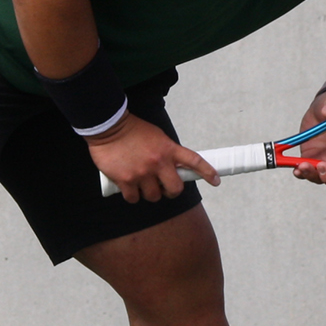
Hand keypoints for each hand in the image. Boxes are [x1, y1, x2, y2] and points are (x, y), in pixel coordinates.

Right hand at [87, 113, 217, 203]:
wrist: (109, 127)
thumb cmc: (132, 130)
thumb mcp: (157, 137)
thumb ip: (166, 152)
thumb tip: (172, 168)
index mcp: (169, 149)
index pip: (194, 161)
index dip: (208, 173)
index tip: (216, 181)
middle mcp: (158, 163)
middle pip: (174, 189)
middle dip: (170, 191)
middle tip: (164, 188)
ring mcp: (142, 173)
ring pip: (153, 196)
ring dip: (149, 193)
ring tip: (141, 183)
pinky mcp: (126, 180)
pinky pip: (134, 198)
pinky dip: (132, 196)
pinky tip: (129, 187)